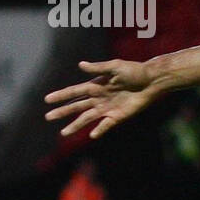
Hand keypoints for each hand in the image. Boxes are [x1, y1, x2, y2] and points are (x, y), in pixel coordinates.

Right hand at [44, 60, 159, 139]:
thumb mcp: (115, 66)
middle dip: (63, 112)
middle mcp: (99, 98)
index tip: (47, 99)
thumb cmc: (134, 71)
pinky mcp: (118, 116)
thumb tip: (80, 65)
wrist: (152, 81)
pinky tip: (92, 135)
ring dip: (76, 125)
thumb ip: (98, 68)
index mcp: (96, 85)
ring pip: (87, 118)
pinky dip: (100, 130)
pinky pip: (106, 125)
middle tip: (48, 117)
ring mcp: (108, 108)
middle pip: (77, 106)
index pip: (75, 91)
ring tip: (63, 133)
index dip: (61, 95)